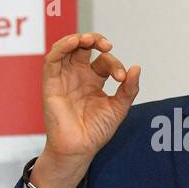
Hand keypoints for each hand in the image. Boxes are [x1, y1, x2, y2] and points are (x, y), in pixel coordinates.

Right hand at [30, 32, 139, 187]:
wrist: (79, 149)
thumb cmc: (96, 131)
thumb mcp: (118, 108)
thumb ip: (129, 89)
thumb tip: (137, 68)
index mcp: (93, 80)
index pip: (104, 61)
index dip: (114, 64)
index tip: (122, 79)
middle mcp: (77, 76)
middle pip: (83, 47)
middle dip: (95, 40)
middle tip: (107, 46)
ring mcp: (63, 78)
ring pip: (66, 48)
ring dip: (77, 39)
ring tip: (90, 40)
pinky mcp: (51, 83)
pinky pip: (52, 59)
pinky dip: (62, 47)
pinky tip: (74, 42)